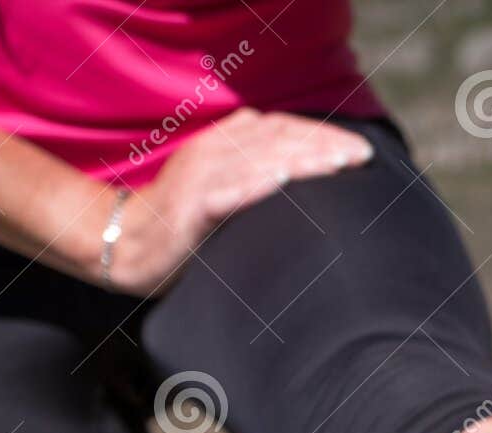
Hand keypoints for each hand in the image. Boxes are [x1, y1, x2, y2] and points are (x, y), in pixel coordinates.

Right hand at [106, 109, 373, 294]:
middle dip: (324, 145)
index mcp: (226, 143)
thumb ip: (257, 176)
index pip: (283, 129)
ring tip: (339, 162)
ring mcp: (202, 176)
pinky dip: (256, 184)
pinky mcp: (191, 206)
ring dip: (302, 159)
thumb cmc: (186, 224)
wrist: (128, 244)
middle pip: (278, 139)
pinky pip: (228, 191)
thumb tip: (307, 182)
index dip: (323, 136)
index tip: (361, 150)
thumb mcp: (225, 189)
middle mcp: (216, 151)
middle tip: (363, 155)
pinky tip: (283, 180)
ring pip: (260, 160)